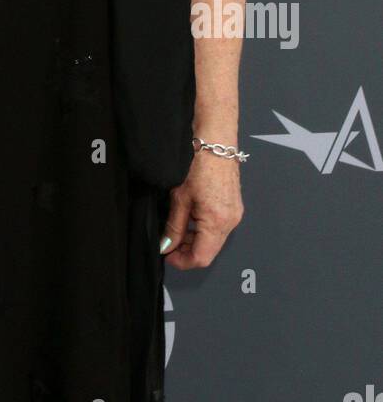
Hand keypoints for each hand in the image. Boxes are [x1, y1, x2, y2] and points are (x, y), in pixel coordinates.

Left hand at [159, 150, 244, 269]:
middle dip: (187, 250)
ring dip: (195, 239)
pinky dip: (203, 228)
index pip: (202, 257)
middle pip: (209, 250)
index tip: (168, 255)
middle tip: (169, 242)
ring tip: (177, 226)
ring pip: (214, 240)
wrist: (215, 140)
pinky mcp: (234, 207)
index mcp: (218, 222)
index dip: (182, 261)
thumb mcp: (179, 197)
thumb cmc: (199, 162)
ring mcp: (235, 214)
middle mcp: (231, 221)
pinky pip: (219, 227)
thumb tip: (167, 245)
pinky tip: (190, 216)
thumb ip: (174, 226)